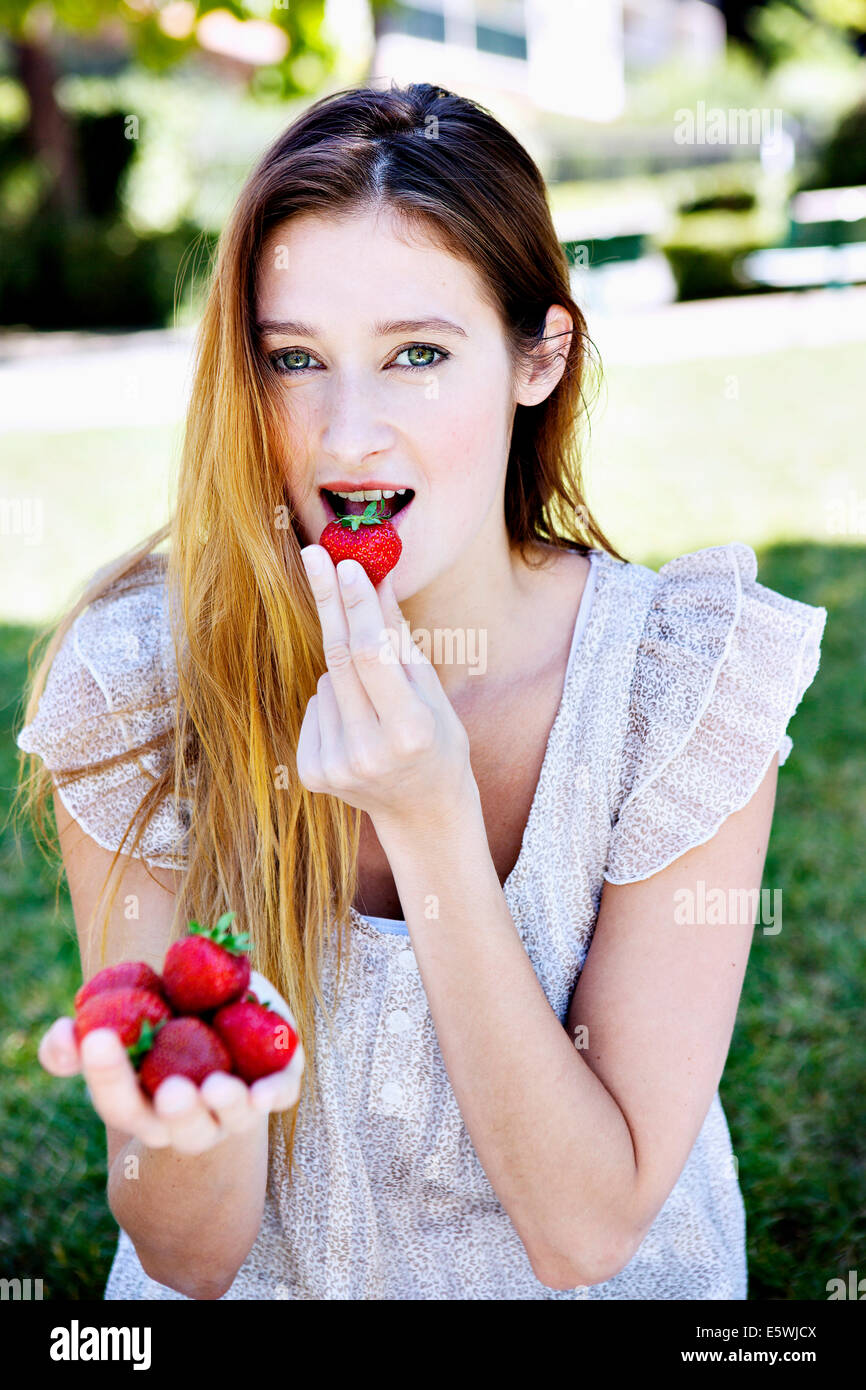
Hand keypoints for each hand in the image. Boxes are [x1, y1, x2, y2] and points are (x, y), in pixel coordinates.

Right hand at [36, 970, 305, 1155]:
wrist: (226, 1026)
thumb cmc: (161, 1029)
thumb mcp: (124, 1027)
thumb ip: (84, 1035)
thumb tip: (65, 1031)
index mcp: (146, 1106)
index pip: (120, 1102)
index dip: (106, 1075)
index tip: (96, 1037)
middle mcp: (190, 1118)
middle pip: (180, 1126)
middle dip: (176, 1112)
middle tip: (171, 1092)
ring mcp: (233, 1108)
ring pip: (230, 1119)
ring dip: (226, 1106)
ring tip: (218, 1088)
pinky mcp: (273, 1086)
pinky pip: (278, 1096)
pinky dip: (273, 1094)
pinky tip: (264, 1090)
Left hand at [296, 546, 477, 829]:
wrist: (422, 811)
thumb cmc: (437, 740)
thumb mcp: (431, 689)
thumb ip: (398, 637)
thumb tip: (376, 578)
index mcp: (410, 730)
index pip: (372, 654)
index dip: (357, 606)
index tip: (346, 564)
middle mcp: (368, 751)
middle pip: (339, 658)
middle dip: (329, 601)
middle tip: (313, 554)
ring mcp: (336, 765)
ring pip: (327, 681)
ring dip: (345, 671)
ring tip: (377, 704)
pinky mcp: (313, 773)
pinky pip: (315, 708)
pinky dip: (333, 701)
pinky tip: (358, 726)